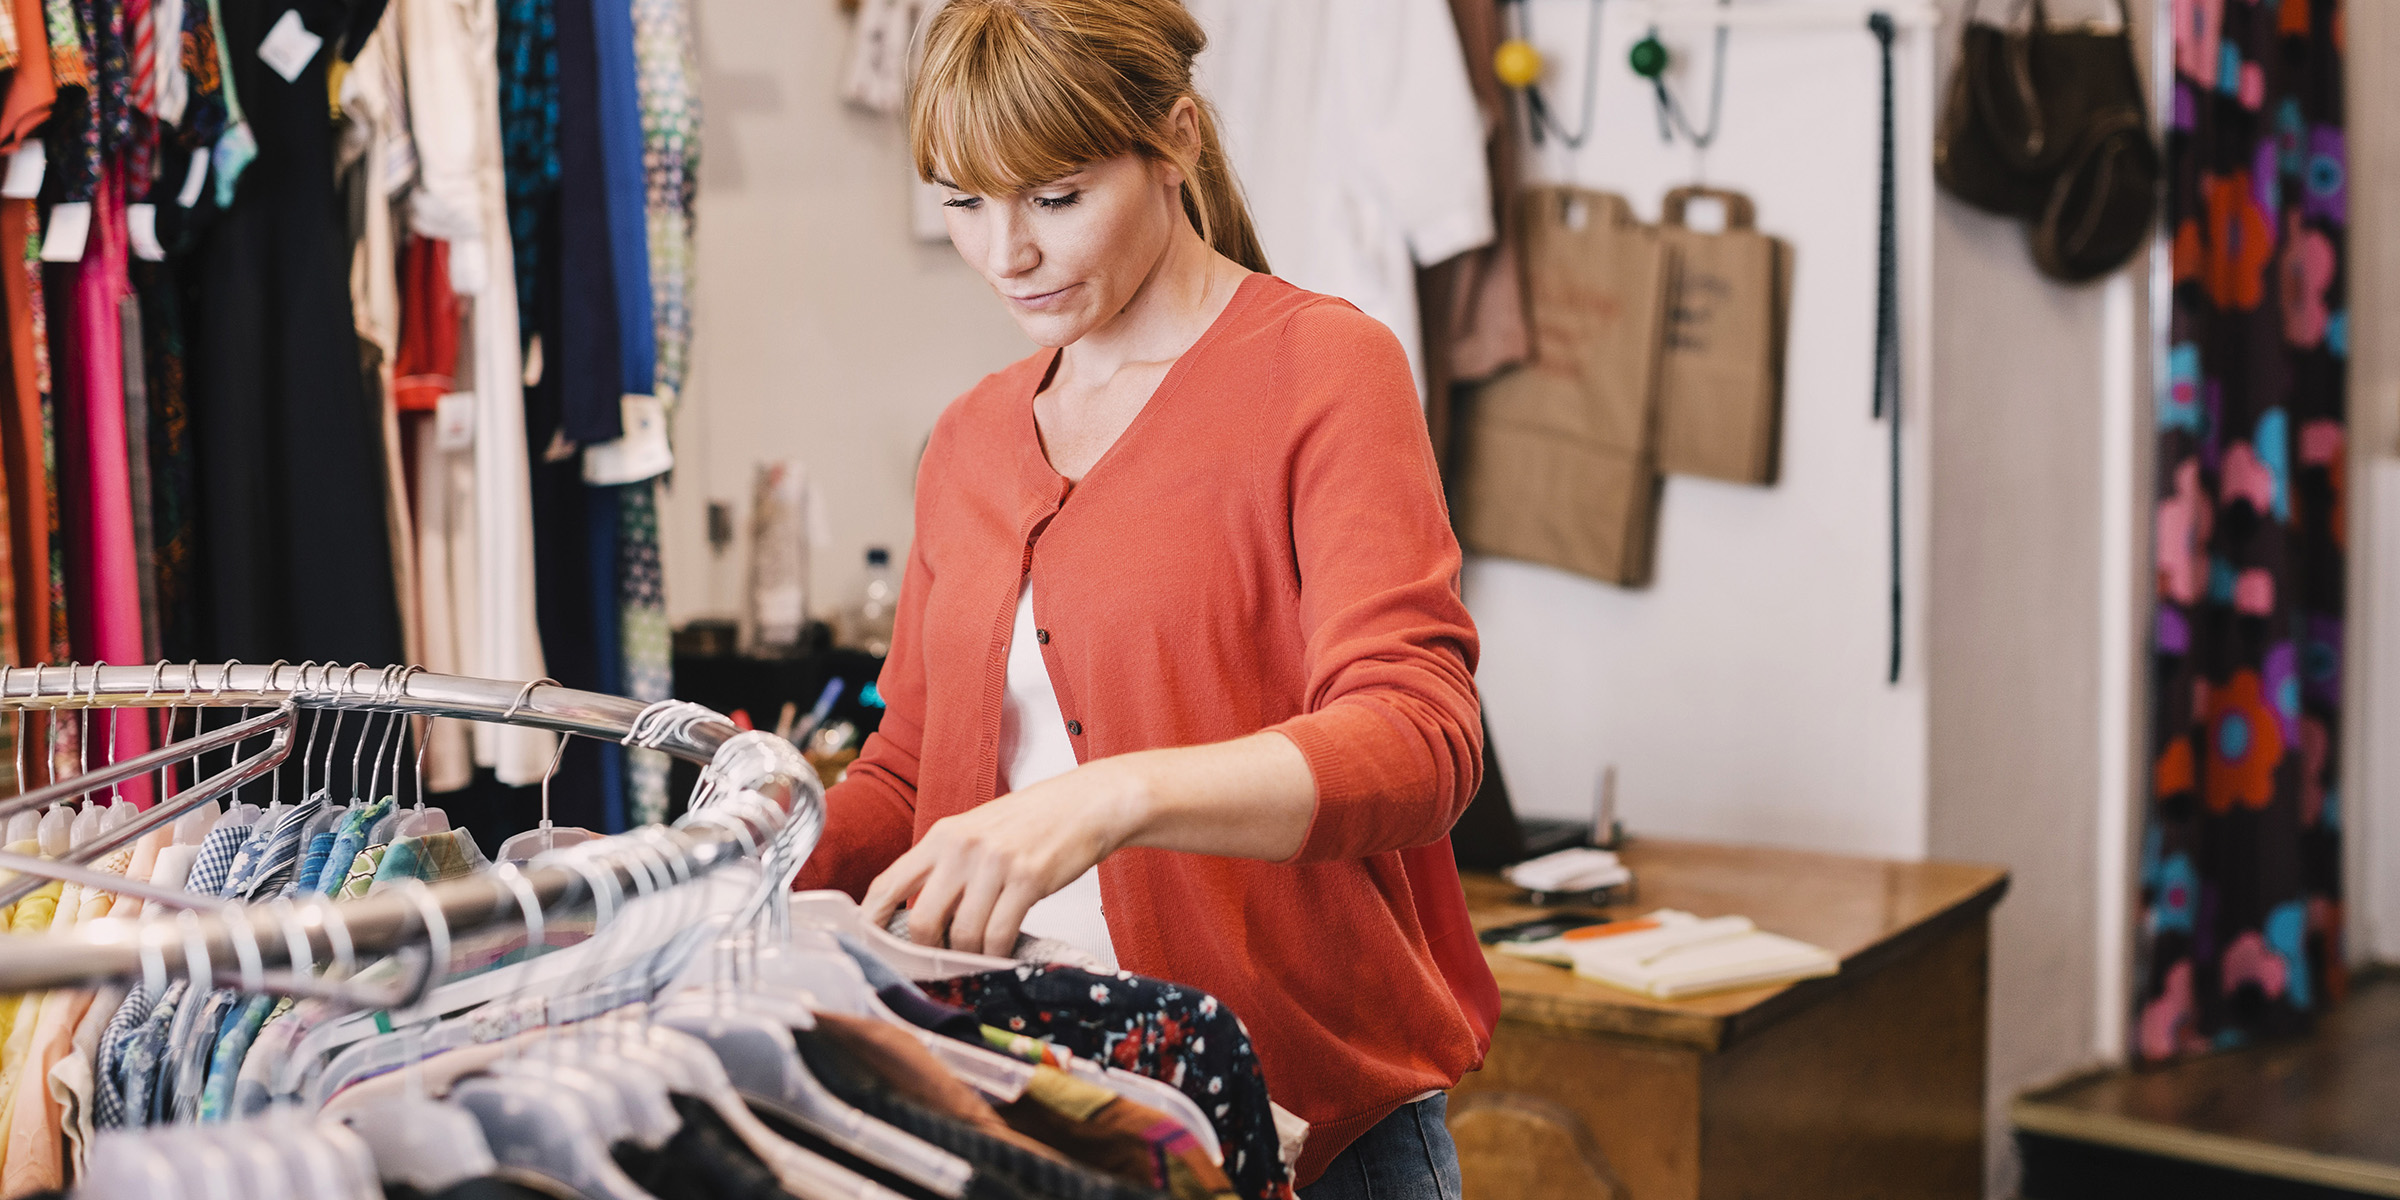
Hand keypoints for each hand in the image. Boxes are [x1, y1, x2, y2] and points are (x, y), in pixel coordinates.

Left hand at [863, 758, 1145, 955]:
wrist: (1085, 804)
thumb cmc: (1032, 822)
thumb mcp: (975, 832)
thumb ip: (944, 866)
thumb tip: (917, 915)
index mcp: (942, 836)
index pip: (888, 884)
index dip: (872, 921)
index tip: (871, 944)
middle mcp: (962, 848)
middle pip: (921, 920)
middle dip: (925, 951)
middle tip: (936, 960)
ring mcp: (995, 864)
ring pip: (962, 934)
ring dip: (967, 955)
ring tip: (975, 956)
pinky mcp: (1028, 880)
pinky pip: (999, 934)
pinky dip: (995, 954)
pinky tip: (999, 954)